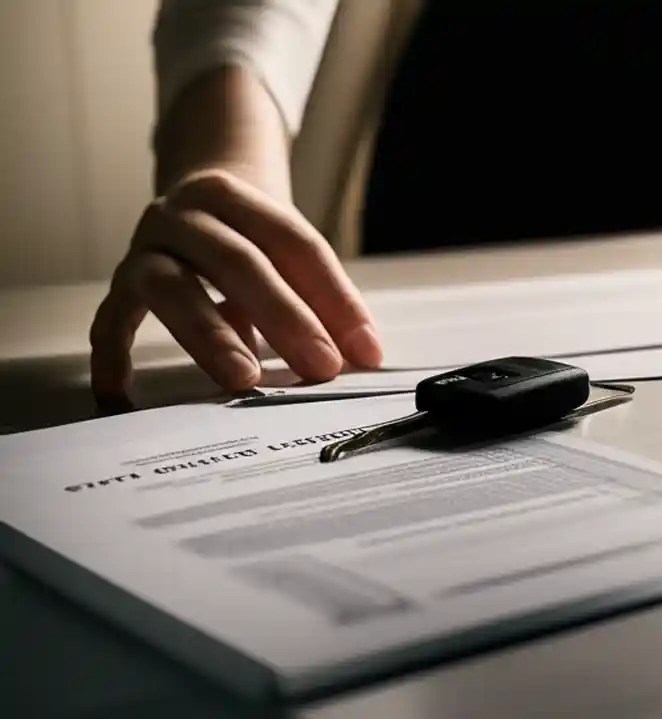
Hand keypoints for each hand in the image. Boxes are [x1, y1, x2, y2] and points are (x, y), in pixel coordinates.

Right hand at [91, 168, 382, 400]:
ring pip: (171, 287)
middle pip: (238, 262)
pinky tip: (121, 395)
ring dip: (211, 335)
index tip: (364, 351)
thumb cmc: (251, 238)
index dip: (335, 298)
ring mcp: (145, 248)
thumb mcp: (287, 253)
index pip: (295, 243)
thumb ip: (322, 300)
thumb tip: (361, 356)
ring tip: (245, 378)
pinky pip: (112, 321)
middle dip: (285, 318)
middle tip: (320, 366)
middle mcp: (183, 216)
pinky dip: (115, 357)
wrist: (192, 203)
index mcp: (234, 196)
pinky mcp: (121, 286)